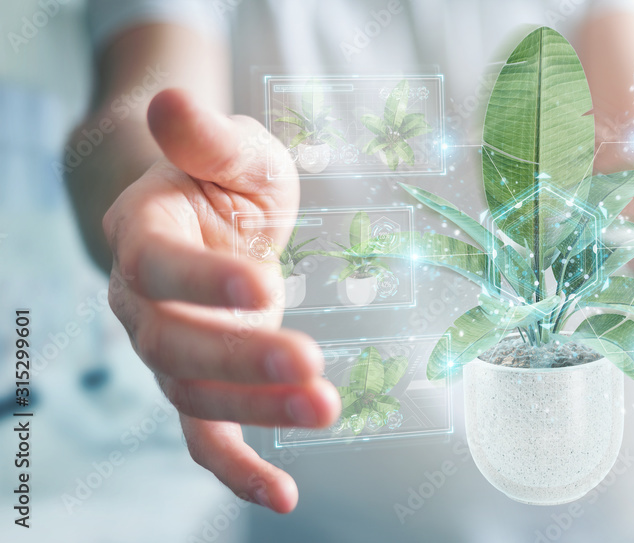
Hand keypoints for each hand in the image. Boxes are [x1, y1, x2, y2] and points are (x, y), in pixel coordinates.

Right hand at [103, 89, 340, 512]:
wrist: (210, 217)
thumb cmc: (226, 180)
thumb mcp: (238, 149)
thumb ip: (210, 136)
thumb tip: (172, 103)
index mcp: (144, 232)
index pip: (158, 265)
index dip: (204, 281)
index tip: (265, 285)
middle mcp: (140, 300)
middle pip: (173, 343)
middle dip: (242, 359)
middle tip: (311, 366)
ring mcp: (167, 348)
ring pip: (194, 392)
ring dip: (258, 407)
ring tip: (326, 409)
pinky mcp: (200, 383)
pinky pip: (205, 435)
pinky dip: (238, 467)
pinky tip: (284, 494)